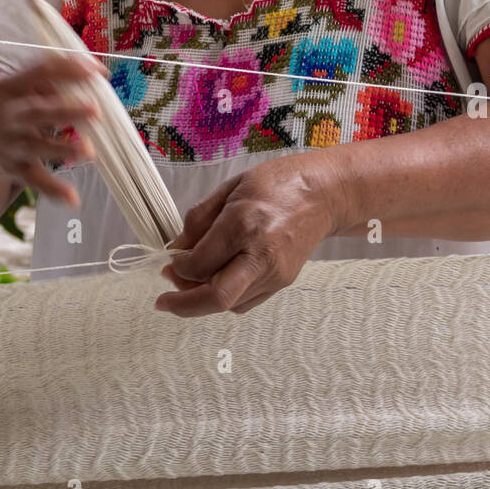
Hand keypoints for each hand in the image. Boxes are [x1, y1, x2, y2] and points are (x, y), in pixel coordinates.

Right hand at [0, 53, 108, 207]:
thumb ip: (33, 80)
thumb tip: (68, 75)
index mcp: (3, 89)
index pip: (37, 73)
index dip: (67, 69)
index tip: (95, 69)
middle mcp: (5, 117)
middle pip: (38, 112)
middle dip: (66, 111)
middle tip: (95, 109)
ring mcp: (8, 144)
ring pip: (38, 147)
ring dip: (63, 149)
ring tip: (89, 151)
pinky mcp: (12, 168)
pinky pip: (33, 181)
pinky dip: (52, 191)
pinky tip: (73, 199)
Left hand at [154, 152, 343, 317]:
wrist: (325, 194)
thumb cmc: (278, 183)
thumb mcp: (231, 187)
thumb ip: (200, 219)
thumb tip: (177, 247)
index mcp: (244, 224)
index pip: (200, 262)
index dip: (179, 267)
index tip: (171, 260)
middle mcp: (261, 254)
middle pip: (217, 298)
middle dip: (183, 305)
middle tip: (164, 300)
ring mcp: (275, 273)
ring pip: (230, 305)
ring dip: (202, 300)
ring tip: (189, 283)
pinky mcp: (283, 282)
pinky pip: (246, 301)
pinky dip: (225, 297)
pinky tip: (215, 282)